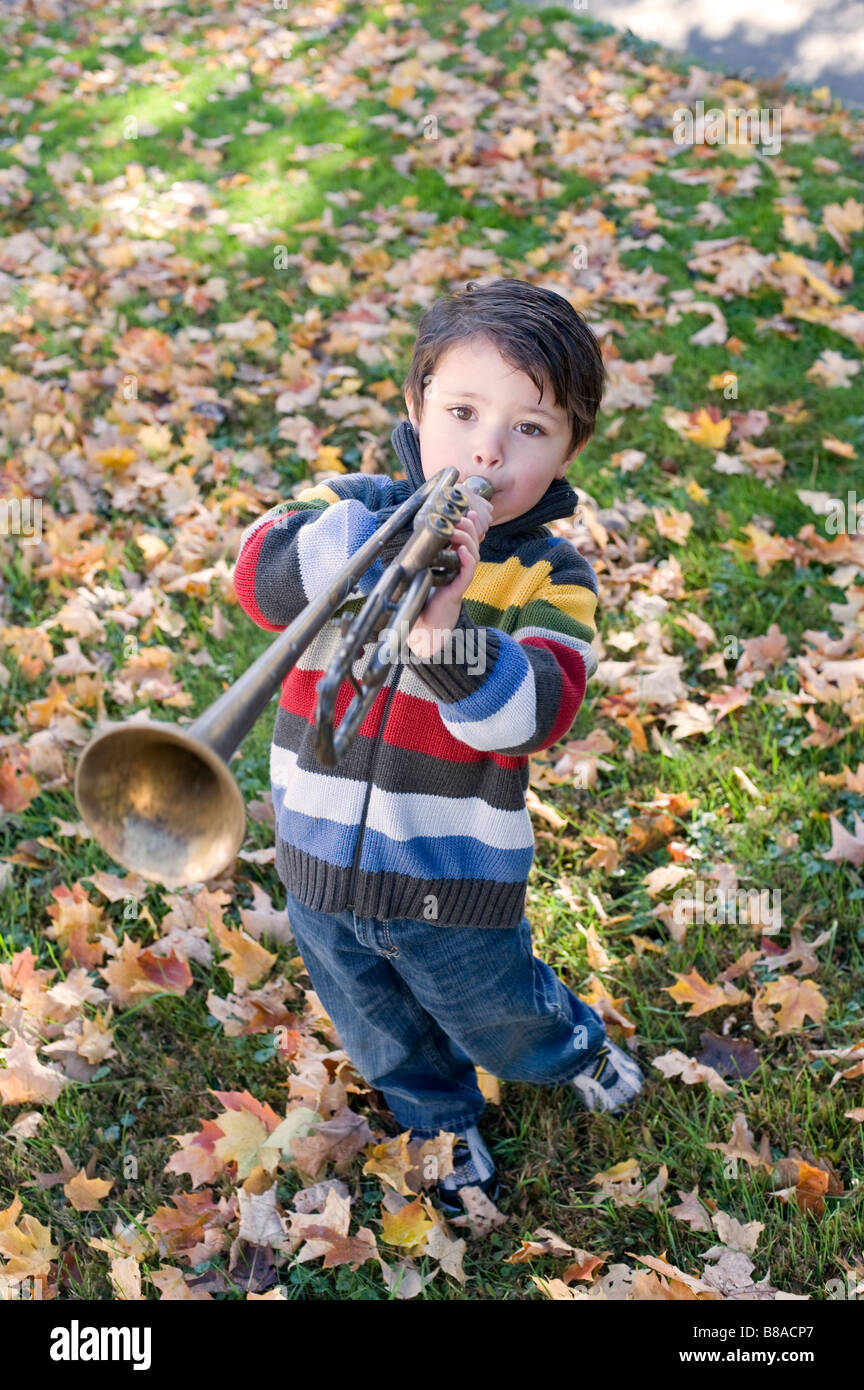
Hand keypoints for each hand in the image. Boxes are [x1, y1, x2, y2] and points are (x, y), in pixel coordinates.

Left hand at [405, 496, 492, 657]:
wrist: (425, 626)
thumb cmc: (421, 598)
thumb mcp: (419, 570)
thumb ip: (420, 555)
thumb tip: (410, 535)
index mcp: (451, 560)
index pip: (464, 537)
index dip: (468, 524)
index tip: (467, 512)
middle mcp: (459, 567)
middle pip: (472, 541)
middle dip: (468, 526)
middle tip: (461, 518)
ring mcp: (461, 577)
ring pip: (472, 553)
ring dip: (467, 538)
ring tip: (459, 529)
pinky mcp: (459, 589)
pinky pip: (467, 571)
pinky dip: (466, 559)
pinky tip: (462, 550)